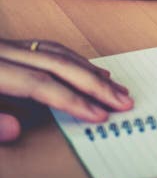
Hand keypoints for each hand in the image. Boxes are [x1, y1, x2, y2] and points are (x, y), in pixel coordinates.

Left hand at [0, 39, 132, 141]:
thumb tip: (15, 130)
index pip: (40, 83)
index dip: (72, 100)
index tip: (100, 116)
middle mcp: (2, 53)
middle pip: (57, 64)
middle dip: (94, 84)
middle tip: (123, 100)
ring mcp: (5, 48)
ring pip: (56, 52)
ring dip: (88, 70)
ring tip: (114, 87)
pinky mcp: (7, 49)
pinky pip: (47, 48)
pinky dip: (72, 59)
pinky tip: (87, 69)